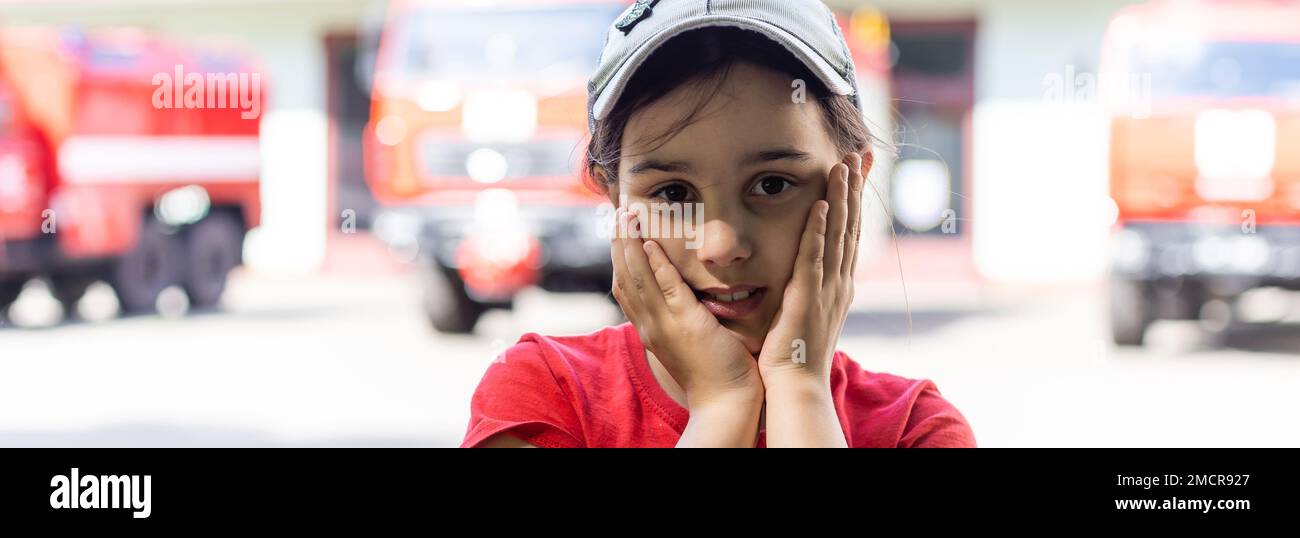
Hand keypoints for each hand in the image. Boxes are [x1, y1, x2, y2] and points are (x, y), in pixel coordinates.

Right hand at [610, 207, 763, 409]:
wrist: (727, 399)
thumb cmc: (715, 367)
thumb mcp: (688, 336)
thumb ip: (681, 312)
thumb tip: (683, 288)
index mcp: (648, 328)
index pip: (624, 286)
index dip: (618, 256)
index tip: (618, 230)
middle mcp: (649, 325)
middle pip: (623, 276)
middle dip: (618, 242)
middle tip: (618, 212)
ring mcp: (665, 325)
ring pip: (637, 278)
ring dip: (630, 244)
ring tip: (628, 216)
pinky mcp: (686, 323)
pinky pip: (666, 288)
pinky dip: (655, 264)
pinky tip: (650, 242)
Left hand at [757, 153, 864, 385]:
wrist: (797, 384)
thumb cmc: (796, 353)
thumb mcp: (809, 313)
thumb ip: (811, 288)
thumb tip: (809, 272)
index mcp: (841, 284)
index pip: (851, 232)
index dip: (856, 200)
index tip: (860, 170)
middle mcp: (840, 281)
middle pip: (852, 225)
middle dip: (856, 188)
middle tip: (861, 153)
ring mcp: (827, 288)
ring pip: (837, 234)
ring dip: (840, 198)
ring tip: (842, 165)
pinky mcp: (807, 296)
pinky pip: (813, 256)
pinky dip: (817, 230)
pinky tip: (819, 205)